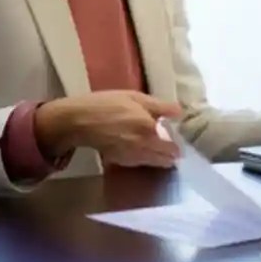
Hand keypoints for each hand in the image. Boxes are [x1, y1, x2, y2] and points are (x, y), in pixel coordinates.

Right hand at [35, 90, 182, 168]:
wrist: (79, 121)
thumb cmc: (107, 104)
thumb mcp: (135, 97)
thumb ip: (160, 106)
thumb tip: (180, 112)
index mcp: (150, 129)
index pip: (174, 145)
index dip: (180, 142)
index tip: (181, 136)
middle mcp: (144, 147)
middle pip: (168, 159)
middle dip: (173, 153)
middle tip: (173, 143)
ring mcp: (133, 158)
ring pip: (156, 164)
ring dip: (162, 158)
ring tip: (161, 146)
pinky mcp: (122, 162)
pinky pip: (143, 164)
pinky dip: (148, 159)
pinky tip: (145, 149)